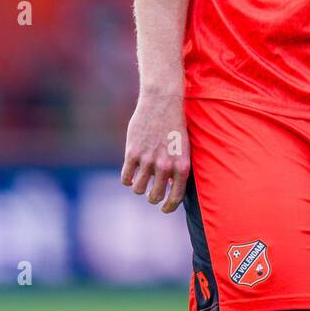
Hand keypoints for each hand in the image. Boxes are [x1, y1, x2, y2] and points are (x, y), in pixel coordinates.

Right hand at [121, 92, 190, 213]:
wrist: (163, 102)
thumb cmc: (175, 125)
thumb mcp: (183, 148)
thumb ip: (177, 168)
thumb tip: (170, 187)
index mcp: (182, 165)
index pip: (175, 197)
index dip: (168, 207)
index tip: (164, 208)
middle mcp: (165, 166)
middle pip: (154, 196)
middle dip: (152, 197)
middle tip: (151, 192)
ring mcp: (148, 160)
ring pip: (138, 189)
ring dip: (139, 187)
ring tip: (141, 179)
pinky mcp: (132, 153)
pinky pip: (126, 178)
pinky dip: (127, 179)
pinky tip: (131, 173)